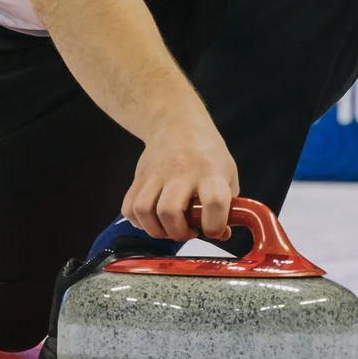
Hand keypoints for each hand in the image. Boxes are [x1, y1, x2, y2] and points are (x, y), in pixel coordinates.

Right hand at [123, 113, 238, 242]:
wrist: (176, 123)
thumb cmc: (206, 154)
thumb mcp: (227, 174)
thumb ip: (228, 206)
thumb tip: (222, 235)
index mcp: (210, 172)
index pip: (214, 202)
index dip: (214, 224)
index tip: (215, 230)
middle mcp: (182, 172)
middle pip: (170, 211)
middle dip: (178, 232)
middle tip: (187, 231)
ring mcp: (156, 174)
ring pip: (144, 210)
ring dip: (156, 230)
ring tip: (169, 228)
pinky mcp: (138, 177)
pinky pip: (129, 208)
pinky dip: (138, 222)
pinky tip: (153, 220)